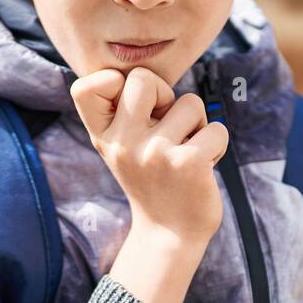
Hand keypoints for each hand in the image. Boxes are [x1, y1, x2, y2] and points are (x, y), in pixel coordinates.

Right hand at [70, 66, 228, 245]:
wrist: (169, 232)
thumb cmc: (150, 178)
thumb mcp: (121, 146)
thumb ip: (121, 109)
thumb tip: (143, 69)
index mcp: (103, 137)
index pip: (86, 86)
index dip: (112, 82)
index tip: (129, 105)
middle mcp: (123, 144)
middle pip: (143, 78)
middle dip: (165, 95)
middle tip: (167, 126)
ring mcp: (154, 153)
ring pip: (190, 103)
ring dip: (196, 125)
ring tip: (185, 152)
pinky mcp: (188, 163)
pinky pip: (216, 128)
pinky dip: (215, 143)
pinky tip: (201, 167)